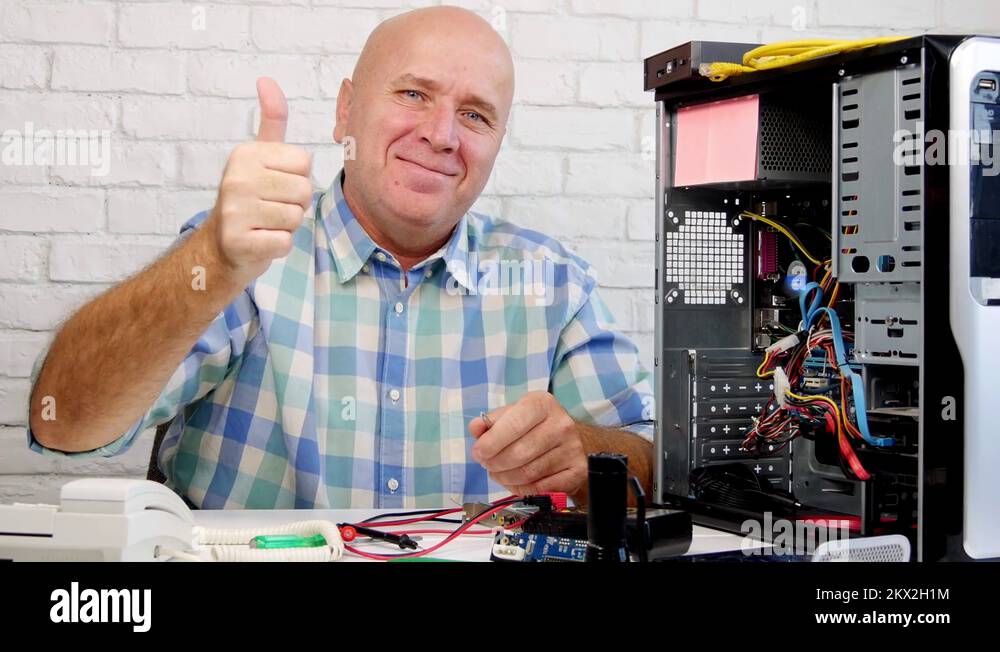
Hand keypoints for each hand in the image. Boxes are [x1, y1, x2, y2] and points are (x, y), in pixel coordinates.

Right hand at [206, 77, 313, 282]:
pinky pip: (284, 242)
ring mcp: (235, 211)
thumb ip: (271, 120)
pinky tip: (261, 241)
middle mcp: (236, 178)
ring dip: (287, 226)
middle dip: (296, 204)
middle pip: (304, 190)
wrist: (221, 246)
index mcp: (246, 154)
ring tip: (265, 223)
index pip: (304, 162)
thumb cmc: (250, 198)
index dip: (298, 178)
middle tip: (272, 208)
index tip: (276, 185)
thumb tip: (267, 79)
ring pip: (296, 217)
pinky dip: (279, 246)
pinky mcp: (239, 241)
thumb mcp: (260, 155)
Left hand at [468, 391, 586, 497]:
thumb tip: (475, 427)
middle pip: (519, 453)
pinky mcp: (578, 470)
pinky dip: (523, 489)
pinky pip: (542, 488)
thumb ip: (490, 422)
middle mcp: (562, 424)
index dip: (491, 443)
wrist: (566, 439)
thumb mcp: (511, 415)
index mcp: (542, 404)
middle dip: (495, 464)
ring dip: (506, 478)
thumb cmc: (533, 426)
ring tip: (498, 473)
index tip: (478, 453)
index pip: (513, 425)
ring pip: (529, 473)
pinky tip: (516, 482)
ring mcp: (573, 448)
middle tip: (487, 465)